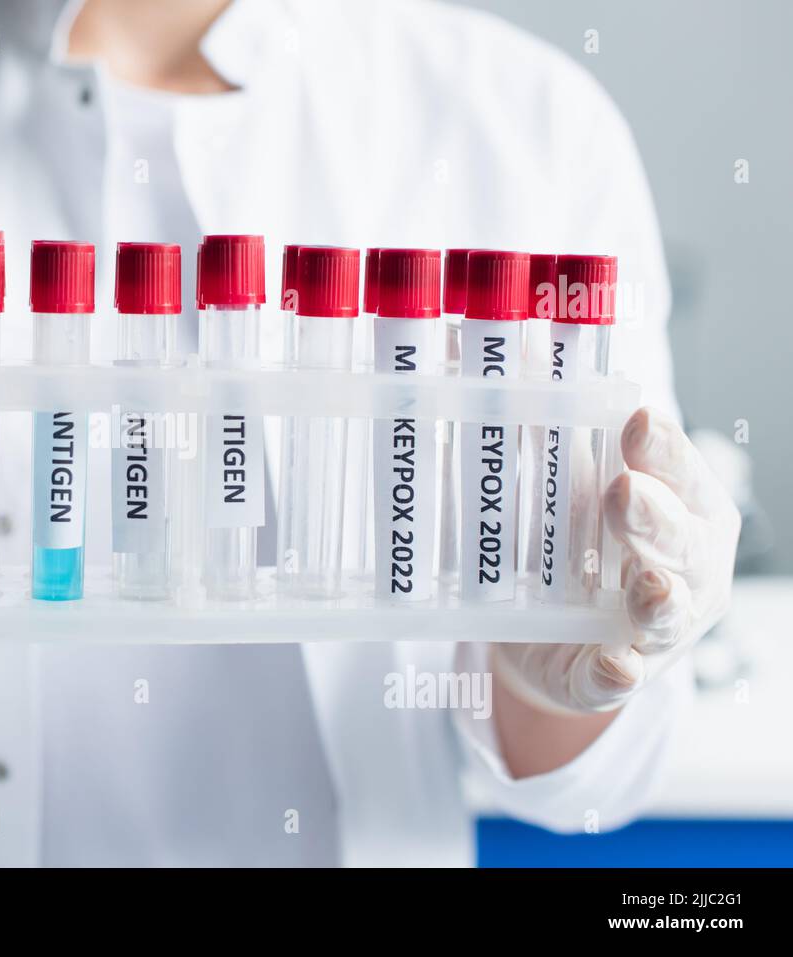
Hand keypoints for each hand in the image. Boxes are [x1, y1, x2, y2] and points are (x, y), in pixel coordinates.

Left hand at [495, 406, 740, 713]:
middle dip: (654, 519)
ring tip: (646, 586)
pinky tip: (613, 664)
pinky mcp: (608, 676)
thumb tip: (510, 338)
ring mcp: (654, 631)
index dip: (663, 449)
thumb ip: (541, 416)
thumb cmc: (573, 541)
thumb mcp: (561, 479)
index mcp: (680, 508)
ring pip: (665, 615)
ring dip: (656, 599)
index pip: (680, 473)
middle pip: (681, 542)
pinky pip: (615, 681)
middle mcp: (682, 569)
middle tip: (621, 493)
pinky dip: (615, 674)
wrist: (543, 635)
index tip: (635, 418)